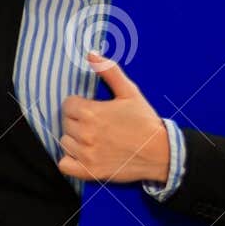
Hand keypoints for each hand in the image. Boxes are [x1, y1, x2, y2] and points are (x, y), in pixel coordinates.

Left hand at [58, 54, 169, 183]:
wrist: (160, 152)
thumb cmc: (144, 121)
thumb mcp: (129, 91)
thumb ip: (109, 71)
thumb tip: (91, 54)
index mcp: (90, 112)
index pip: (68, 104)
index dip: (80, 105)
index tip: (93, 109)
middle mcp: (85, 134)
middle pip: (66, 123)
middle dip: (78, 121)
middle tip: (97, 124)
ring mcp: (86, 154)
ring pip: (65, 143)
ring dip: (75, 140)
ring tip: (94, 139)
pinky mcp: (89, 171)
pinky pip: (64, 165)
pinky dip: (70, 161)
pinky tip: (84, 154)